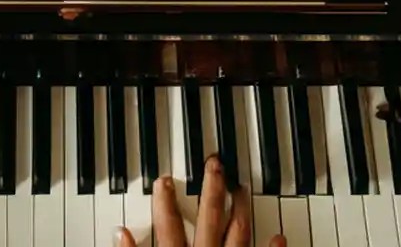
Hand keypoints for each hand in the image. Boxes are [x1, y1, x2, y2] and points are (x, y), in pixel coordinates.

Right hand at [115, 154, 284, 246]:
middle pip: (210, 218)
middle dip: (211, 187)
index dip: (166, 201)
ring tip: (242, 188)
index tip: (165, 179)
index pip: (170, 226)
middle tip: (215, 163)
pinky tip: (280, 236)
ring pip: (238, 234)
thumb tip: (119, 233)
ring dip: (240, 209)